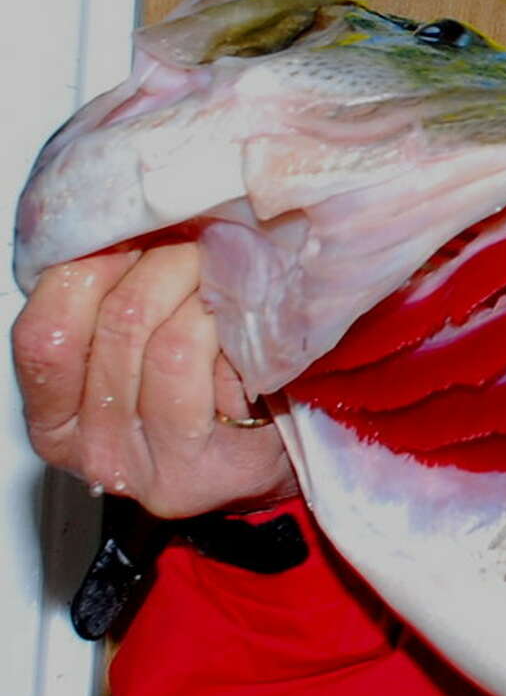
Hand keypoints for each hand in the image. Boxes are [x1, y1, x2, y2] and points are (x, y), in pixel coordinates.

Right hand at [13, 247, 296, 518]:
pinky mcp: (211, 469)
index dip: (88, 268)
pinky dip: (237, 325)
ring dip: (209, 289)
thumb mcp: (138, 345)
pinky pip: (222, 371)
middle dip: (167, 262)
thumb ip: (111, 299)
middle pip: (118, 324)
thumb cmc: (203, 387)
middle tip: (201, 240)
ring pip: (170, 342)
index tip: (133, 233)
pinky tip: (251, 315)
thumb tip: (126, 227)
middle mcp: (95, 451)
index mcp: (57, 419)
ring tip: (230, 271)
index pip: (44, 334)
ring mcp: (153, 465)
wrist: (271, 458)